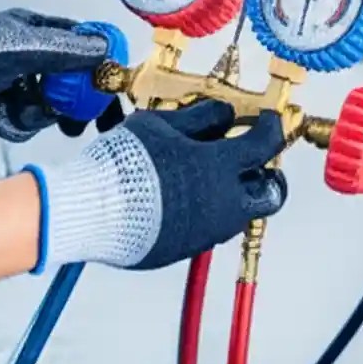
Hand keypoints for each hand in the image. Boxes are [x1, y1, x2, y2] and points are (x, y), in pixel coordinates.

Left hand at [0, 9, 109, 140]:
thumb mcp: (25, 48)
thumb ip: (66, 51)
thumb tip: (105, 49)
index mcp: (36, 32)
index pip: (80, 46)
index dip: (97, 66)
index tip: (108, 87)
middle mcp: (28, 55)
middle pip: (66, 84)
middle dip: (66, 104)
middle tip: (76, 123)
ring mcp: (13, 81)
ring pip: (45, 107)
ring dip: (32, 115)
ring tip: (15, 111)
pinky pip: (21, 121)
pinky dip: (11, 122)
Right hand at [25, 100, 287, 270]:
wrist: (92, 210)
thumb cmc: (124, 163)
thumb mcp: (161, 124)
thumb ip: (199, 118)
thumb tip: (223, 115)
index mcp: (221, 168)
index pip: (265, 145)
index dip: (271, 128)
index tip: (267, 121)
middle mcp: (224, 204)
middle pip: (270, 194)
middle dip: (267, 174)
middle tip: (253, 160)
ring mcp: (207, 231)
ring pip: (239, 214)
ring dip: (234, 195)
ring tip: (208, 177)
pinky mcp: (186, 248)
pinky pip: (208, 230)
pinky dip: (205, 212)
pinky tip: (180, 198)